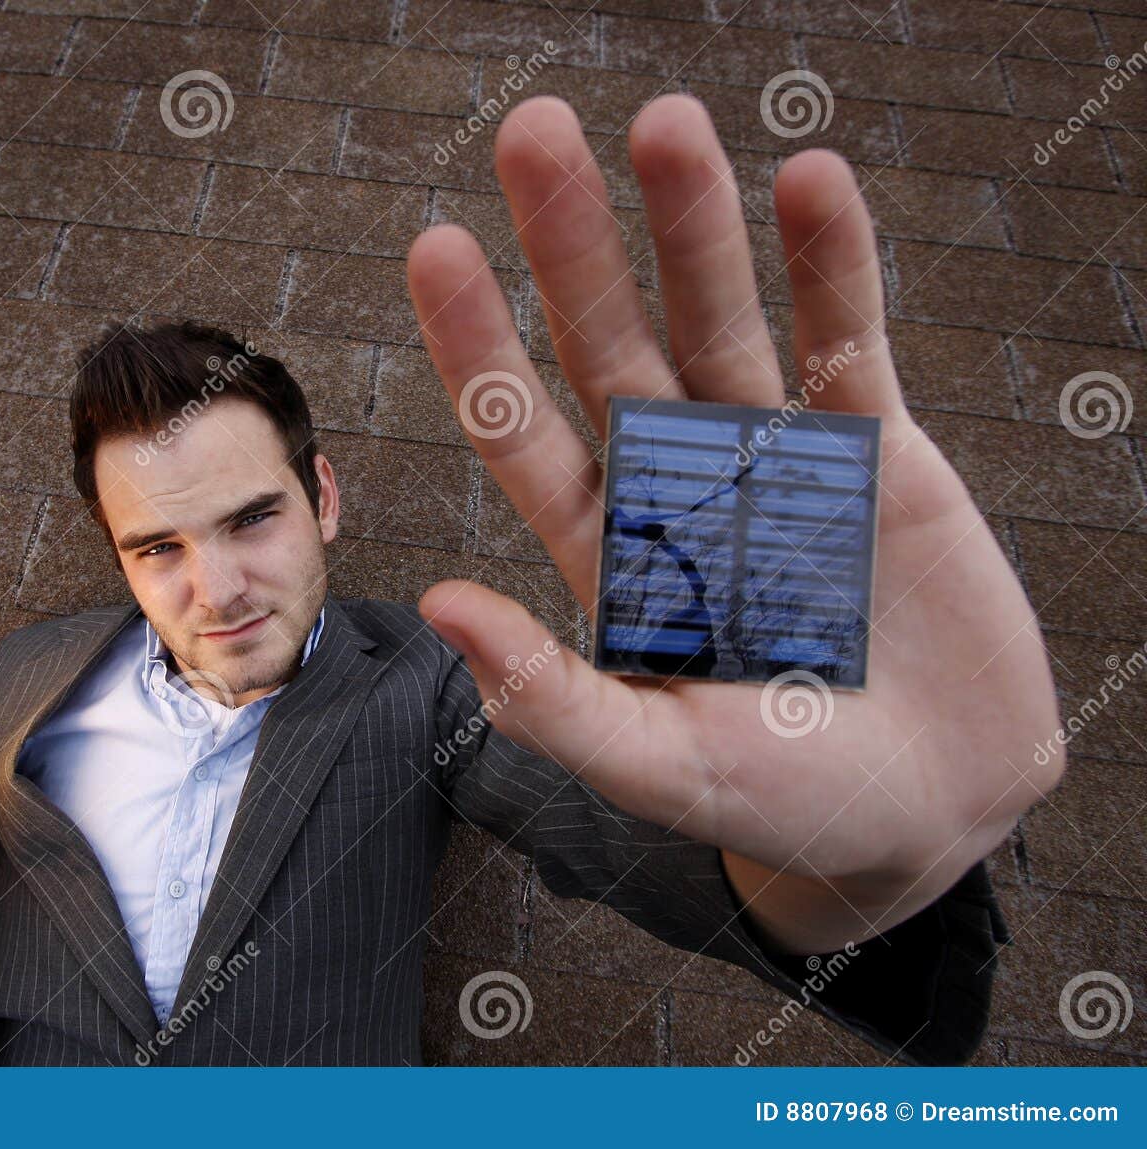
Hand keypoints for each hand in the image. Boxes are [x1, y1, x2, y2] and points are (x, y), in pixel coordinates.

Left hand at [405, 95, 1062, 950]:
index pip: (523, 430)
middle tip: (534, 132)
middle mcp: (676, 484)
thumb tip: (439, 606)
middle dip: (574, 242)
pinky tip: (811, 181)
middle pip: (610, 344)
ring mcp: (773, 456)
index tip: (437, 247)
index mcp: (609, 554)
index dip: (480, 342)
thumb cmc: (782, 803)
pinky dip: (835, 265)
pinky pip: (849, 340)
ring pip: (723, 320)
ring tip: (668, 122)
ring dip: (696, 224)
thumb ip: (554, 699)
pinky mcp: (873, 448)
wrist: (931, 806)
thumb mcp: (662, 768)